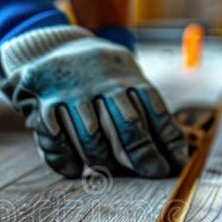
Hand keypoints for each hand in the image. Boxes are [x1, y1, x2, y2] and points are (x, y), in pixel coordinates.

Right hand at [0, 26, 188, 178]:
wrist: (52, 47)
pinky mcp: (44, 102)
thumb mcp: (126, 77)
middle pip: (128, 124)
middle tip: (153, 174)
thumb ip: (149, 110)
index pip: (154, 108)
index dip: (167, 139)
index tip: (174, 164)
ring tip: (109, 172)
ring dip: (103, 161)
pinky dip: (67, 160)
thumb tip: (177, 154)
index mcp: (126, 75)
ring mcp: (72, 92)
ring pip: (92, 137)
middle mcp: (101, 82)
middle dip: (143, 156)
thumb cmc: (101, 77)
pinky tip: (76, 170)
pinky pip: (57, 139)